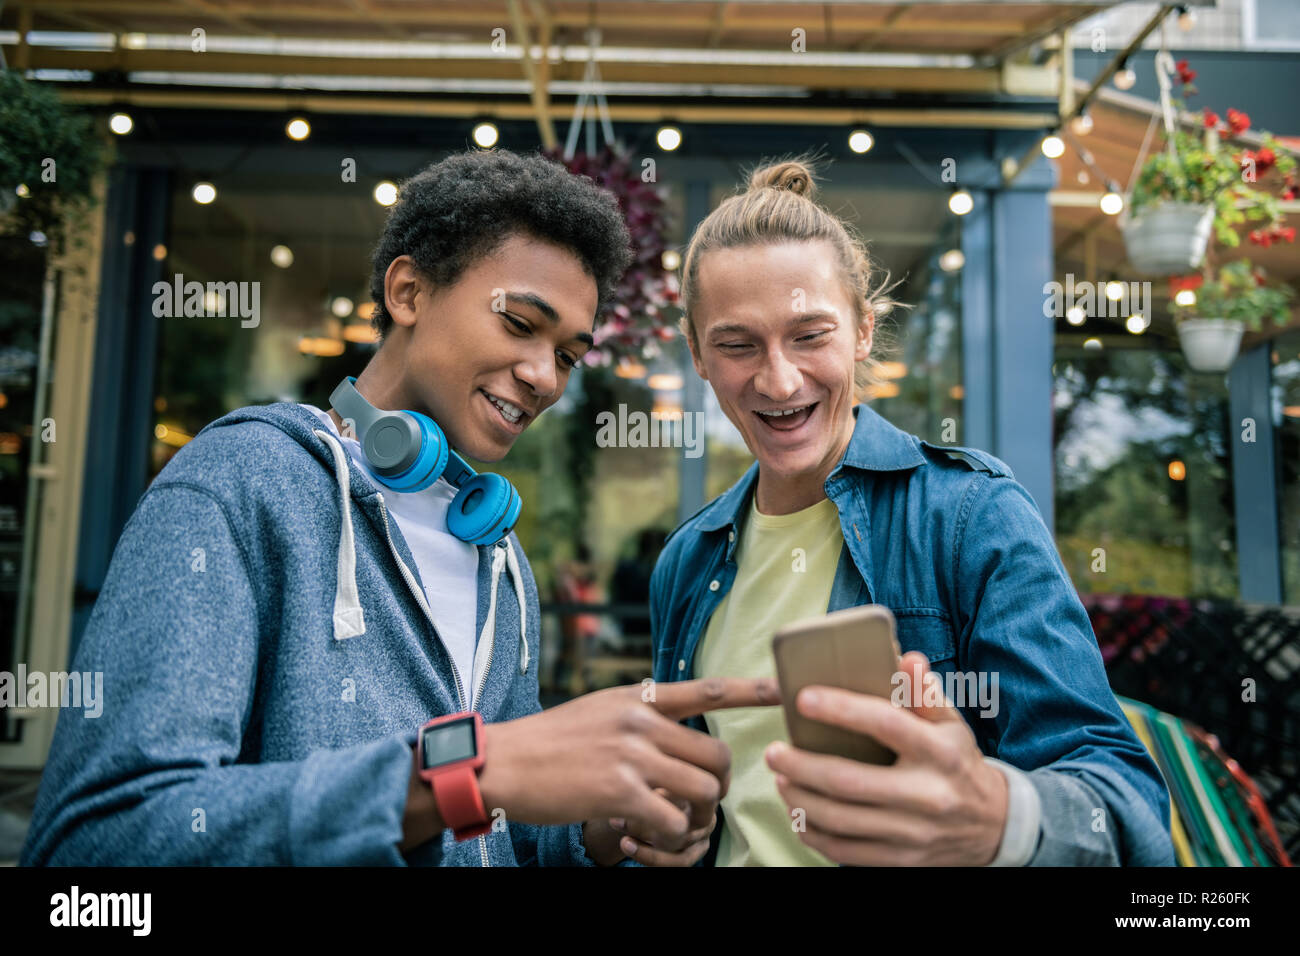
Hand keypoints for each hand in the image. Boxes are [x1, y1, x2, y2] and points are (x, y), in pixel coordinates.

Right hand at [479, 677, 778, 858]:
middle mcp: (640, 721)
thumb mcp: (598, 710)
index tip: (782, 690)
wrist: (502, 762)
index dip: (749, 690)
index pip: (705, 689)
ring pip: (703, 788)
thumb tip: (670, 722)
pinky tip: (643, 834)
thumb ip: (638, 714)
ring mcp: (632, 755)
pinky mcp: (620, 791)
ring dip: (698, 813)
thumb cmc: (548, 742)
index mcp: (638, 698)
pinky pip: (673, 820)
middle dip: (720, 781)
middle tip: (703, 798)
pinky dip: (668, 835)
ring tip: (673, 820)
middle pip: (716, 752)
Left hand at [765, 652, 1008, 865]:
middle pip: (850, 781)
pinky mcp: (902, 860)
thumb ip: (924, 692)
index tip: (803, 698)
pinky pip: (846, 851)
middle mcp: (927, 794)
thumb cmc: (958, 762)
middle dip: (802, 766)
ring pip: (841, 820)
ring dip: (800, 799)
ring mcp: (914, 833)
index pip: (886, 724)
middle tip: (774, 751)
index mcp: (939, 752)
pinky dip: (813, 833)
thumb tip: (905, 658)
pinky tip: (797, 813)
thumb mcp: (951, 723)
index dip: (841, 710)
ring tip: (780, 778)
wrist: (994, 826)